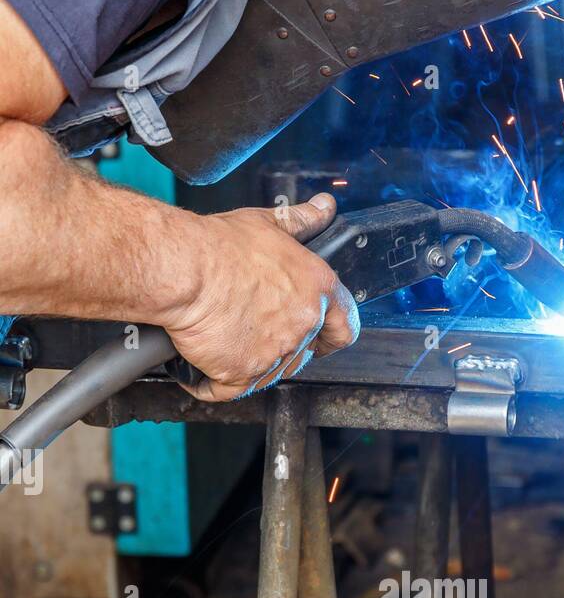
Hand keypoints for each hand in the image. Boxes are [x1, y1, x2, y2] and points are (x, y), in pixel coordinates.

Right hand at [163, 192, 358, 401]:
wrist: (183, 270)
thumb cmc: (219, 246)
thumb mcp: (267, 223)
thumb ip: (301, 220)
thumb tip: (324, 208)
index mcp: (316, 288)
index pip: (345, 326)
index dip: (333, 335)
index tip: (323, 339)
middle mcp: (303, 324)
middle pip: (303, 353)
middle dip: (281, 345)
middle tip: (253, 328)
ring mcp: (275, 354)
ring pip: (269, 373)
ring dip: (249, 363)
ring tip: (225, 337)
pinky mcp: (243, 374)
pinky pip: (231, 389)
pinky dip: (214, 381)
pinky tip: (203, 363)